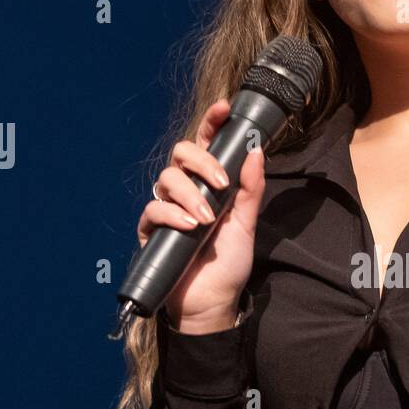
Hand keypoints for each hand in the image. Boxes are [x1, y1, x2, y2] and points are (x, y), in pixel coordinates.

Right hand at [137, 98, 265, 330]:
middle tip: (220, 183)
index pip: (206, 143)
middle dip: (201, 161)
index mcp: (209, 183)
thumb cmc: (228, 262)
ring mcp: (167, 208)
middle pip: (181, 153)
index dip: (212, 121)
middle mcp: (186, 190)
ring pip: (166, 178)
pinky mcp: (152, 230)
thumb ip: (251, 188)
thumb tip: (256, 151)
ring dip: (189, 195)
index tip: (225, 107)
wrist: (212, 301)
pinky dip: (172, 215)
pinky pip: (153, 210)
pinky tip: (190, 227)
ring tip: (207, 219)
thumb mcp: (246, 223)